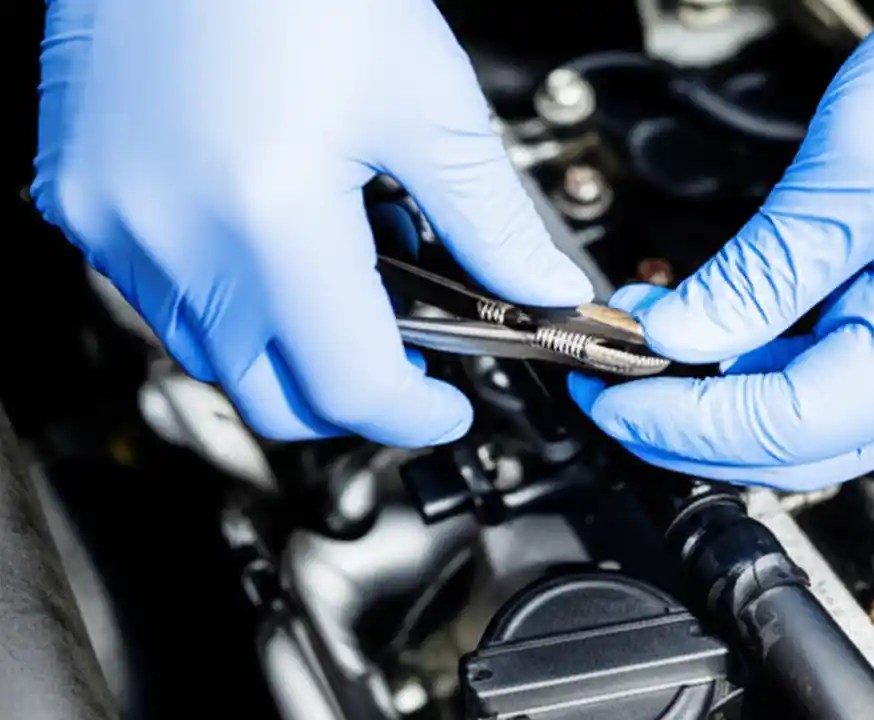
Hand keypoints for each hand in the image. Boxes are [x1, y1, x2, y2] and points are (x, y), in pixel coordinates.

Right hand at [33, 0, 591, 445]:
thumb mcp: (429, 103)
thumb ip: (492, 221)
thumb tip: (541, 288)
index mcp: (268, 219)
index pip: (348, 388)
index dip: (413, 415)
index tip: (447, 406)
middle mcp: (171, 236)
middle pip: (269, 396)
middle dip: (349, 394)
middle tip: (411, 353)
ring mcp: (112, 219)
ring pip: (209, 351)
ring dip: (285, 343)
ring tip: (348, 267)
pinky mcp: (79, 194)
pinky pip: (158, 290)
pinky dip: (227, 293)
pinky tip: (276, 232)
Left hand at [570, 0, 873, 489]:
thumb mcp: (853, 174)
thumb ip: (757, 275)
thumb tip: (671, 336)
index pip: (788, 425)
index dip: (683, 420)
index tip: (608, 395)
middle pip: (799, 444)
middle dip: (690, 425)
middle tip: (606, 384)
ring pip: (809, 416)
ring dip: (720, 395)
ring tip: (641, 351)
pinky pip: (831, 369)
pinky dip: (760, 359)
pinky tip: (705, 331)